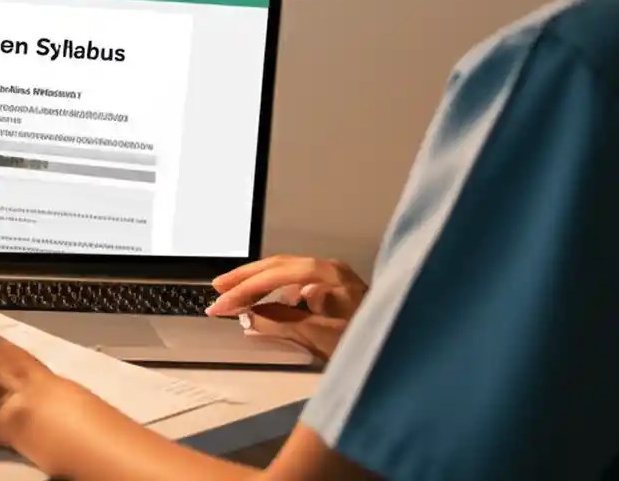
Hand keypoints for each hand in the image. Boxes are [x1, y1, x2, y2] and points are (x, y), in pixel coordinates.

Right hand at [206, 255, 368, 360]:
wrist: (402, 353)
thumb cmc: (368, 343)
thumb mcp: (322, 336)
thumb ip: (284, 322)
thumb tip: (252, 313)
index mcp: (327, 274)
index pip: (275, 275)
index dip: (245, 290)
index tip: (222, 305)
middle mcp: (329, 269)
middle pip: (277, 266)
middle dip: (244, 278)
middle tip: (217, 289)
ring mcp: (332, 278)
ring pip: (284, 272)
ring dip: (256, 282)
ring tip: (231, 292)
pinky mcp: (333, 291)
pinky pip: (294, 282)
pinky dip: (272, 289)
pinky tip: (261, 300)